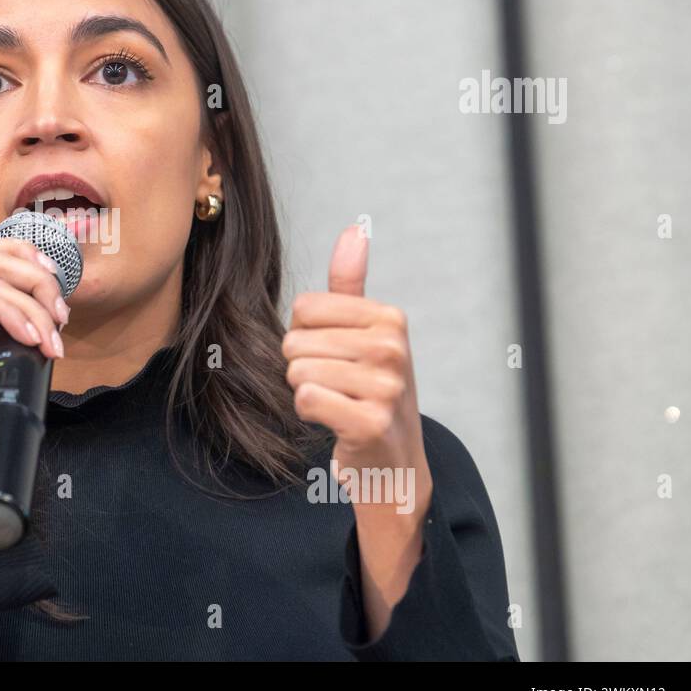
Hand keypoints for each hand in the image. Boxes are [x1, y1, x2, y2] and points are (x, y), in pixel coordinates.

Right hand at [0, 237, 68, 495]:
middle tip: (60, 313)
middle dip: (35, 277)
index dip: (28, 257)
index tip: (61, 283)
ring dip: (30, 303)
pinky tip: (29, 336)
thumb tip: (55, 298)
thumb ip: (22, 318)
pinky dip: (10, 313)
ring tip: (49, 337)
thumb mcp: (12, 351)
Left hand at [281, 224, 431, 638]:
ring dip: (307, 392)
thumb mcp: (366, 332)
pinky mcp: (369, 423)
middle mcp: (393, 348)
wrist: (394, 461)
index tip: (335, 357)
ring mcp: (385, 387)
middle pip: (296, 341)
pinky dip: (310, 414)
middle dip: (303, 367)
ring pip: (298, 372)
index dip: (306, 335)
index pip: (304, 307)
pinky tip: (335, 421)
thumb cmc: (372, 390)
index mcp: (390, 319)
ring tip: (338, 403)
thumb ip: (351, 283)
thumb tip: (354, 229)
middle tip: (336, 386)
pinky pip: (307, 400)